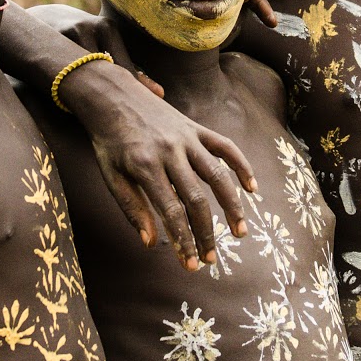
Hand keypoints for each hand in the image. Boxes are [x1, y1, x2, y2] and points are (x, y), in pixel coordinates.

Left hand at [57, 58, 256, 270]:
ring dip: (232, 206)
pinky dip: (241, 166)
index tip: (189, 264)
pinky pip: (225, 147)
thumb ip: (132, 209)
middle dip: (206, 234)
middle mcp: (170, 152)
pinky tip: (252, 188)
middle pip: (196, 199)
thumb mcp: (110, 177)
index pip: (171, 212)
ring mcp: (186, 138)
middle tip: (210, 260)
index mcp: (145, 166)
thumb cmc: (108, 142)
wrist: (111, 96)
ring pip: (217, 175)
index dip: (183, 241)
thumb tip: (151, 243)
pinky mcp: (196, 128)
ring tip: (240, 232)